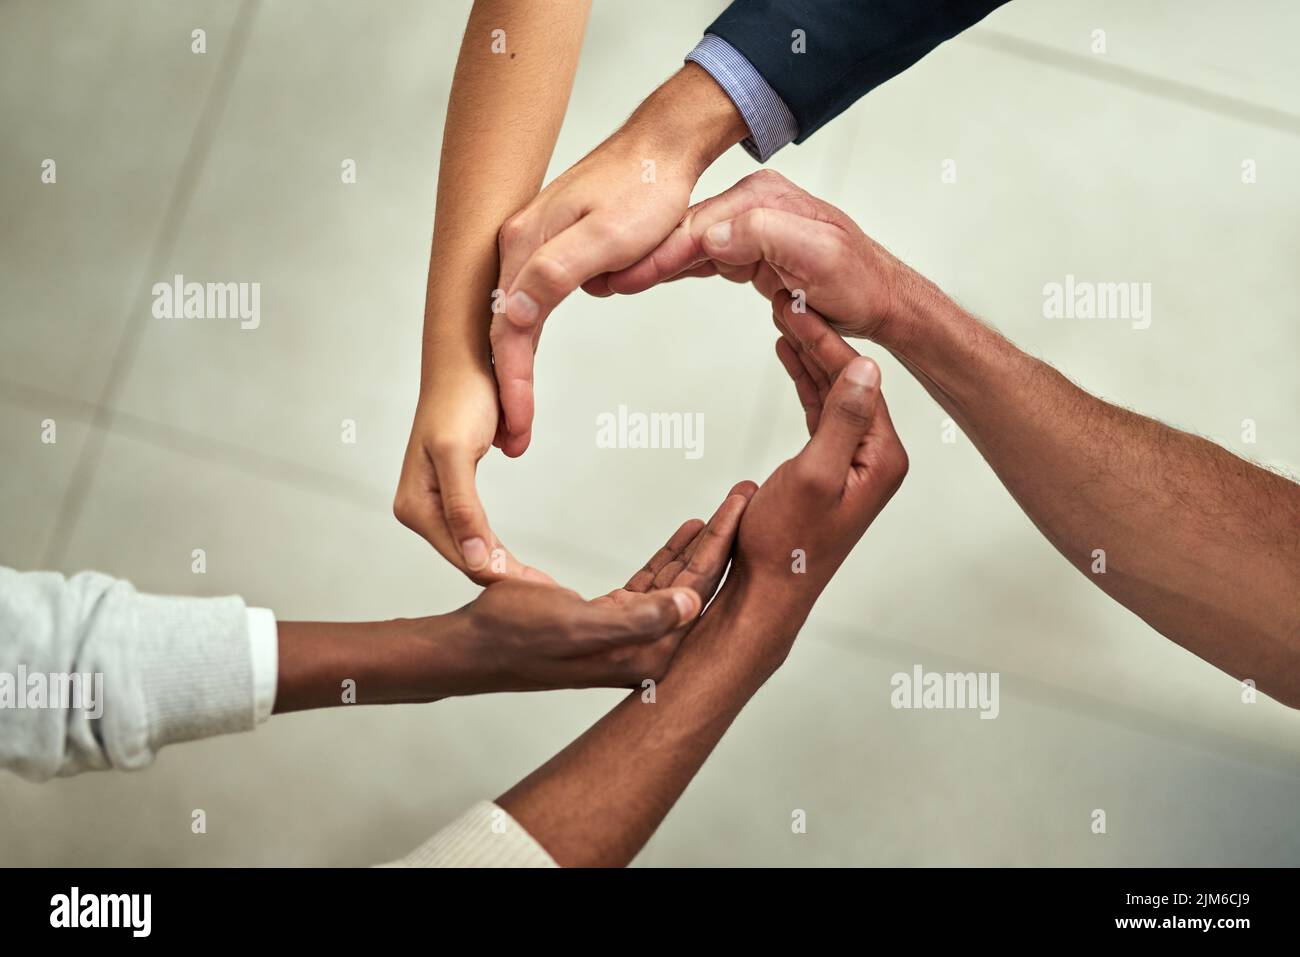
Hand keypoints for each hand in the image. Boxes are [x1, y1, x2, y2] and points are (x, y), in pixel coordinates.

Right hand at [393, 365, 547, 584]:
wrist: (465, 362)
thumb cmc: (460, 399)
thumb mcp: (457, 452)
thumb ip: (462, 508)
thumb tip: (475, 559)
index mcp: (415, 508)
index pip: (466, 560)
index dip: (505, 580)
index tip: (547, 598)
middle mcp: (420, 512)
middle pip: (470, 561)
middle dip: (509, 582)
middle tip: (557, 602)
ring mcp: (436, 505)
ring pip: (475, 552)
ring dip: (506, 572)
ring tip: (545, 592)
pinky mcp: (454, 495)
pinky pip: (479, 535)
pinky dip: (500, 552)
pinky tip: (521, 567)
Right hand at [445, 480, 755, 692]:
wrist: (471, 648)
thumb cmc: (514, 636)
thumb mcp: (577, 623)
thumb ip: (637, 619)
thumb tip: (692, 604)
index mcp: (645, 654)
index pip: (698, 590)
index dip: (722, 544)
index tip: (744, 506)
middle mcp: (644, 650)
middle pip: (696, 584)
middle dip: (722, 538)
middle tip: (746, 497)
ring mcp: (629, 637)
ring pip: (677, 581)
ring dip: (698, 544)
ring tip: (725, 508)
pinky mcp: (610, 622)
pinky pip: (652, 583)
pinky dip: (668, 556)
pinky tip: (684, 533)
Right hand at [490, 64, 746, 456]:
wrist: (663, 147)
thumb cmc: (644, 190)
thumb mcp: (608, 237)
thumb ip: (556, 274)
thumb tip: (510, 316)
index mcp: (526, 244)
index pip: (508, 329)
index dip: (511, 383)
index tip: (516, 426)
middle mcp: (520, 244)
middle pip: (503, 327)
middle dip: (507, 384)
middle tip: (514, 435)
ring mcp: (536, 245)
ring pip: (519, 316)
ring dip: (519, 364)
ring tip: (519, 411)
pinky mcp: (556, 246)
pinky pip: (539, 300)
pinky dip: (535, 334)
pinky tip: (529, 359)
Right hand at [602, 169, 913, 348]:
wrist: (881, 299)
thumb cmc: (858, 280)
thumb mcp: (818, 256)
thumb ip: (764, 236)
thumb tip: (709, 236)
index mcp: (764, 201)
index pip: (699, 226)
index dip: (659, 252)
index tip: (625, 273)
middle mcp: (754, 207)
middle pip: (686, 233)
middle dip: (644, 256)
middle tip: (603, 279)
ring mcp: (751, 228)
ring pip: (690, 245)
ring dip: (654, 264)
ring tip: (613, 280)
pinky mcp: (751, 252)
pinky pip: (704, 259)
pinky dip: (676, 268)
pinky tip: (649, 276)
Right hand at [728, 301, 907, 664]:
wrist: (768, 588)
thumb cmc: (787, 544)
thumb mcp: (815, 476)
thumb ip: (841, 420)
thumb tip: (867, 368)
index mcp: (883, 458)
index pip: (859, 384)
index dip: (827, 343)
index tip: (800, 310)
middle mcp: (876, 458)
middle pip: (849, 383)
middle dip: (819, 342)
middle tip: (790, 303)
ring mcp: (855, 463)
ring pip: (835, 394)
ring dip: (810, 358)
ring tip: (786, 320)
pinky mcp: (831, 468)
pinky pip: (822, 414)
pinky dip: (805, 384)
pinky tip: (790, 358)